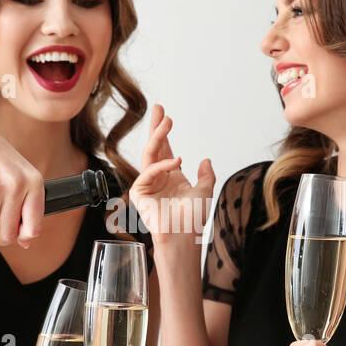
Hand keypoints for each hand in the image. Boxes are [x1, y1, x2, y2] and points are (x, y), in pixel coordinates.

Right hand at [128, 103, 214, 246]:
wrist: (184, 236)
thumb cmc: (192, 219)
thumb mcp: (205, 191)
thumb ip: (206, 175)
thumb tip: (206, 160)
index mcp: (171, 176)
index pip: (165, 148)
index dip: (163, 132)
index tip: (164, 114)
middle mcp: (158, 178)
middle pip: (153, 147)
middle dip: (155, 127)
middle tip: (160, 109)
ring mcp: (147, 184)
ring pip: (149, 155)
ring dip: (157, 137)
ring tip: (166, 123)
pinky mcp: (139, 193)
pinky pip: (148, 172)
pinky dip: (162, 165)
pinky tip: (176, 161)